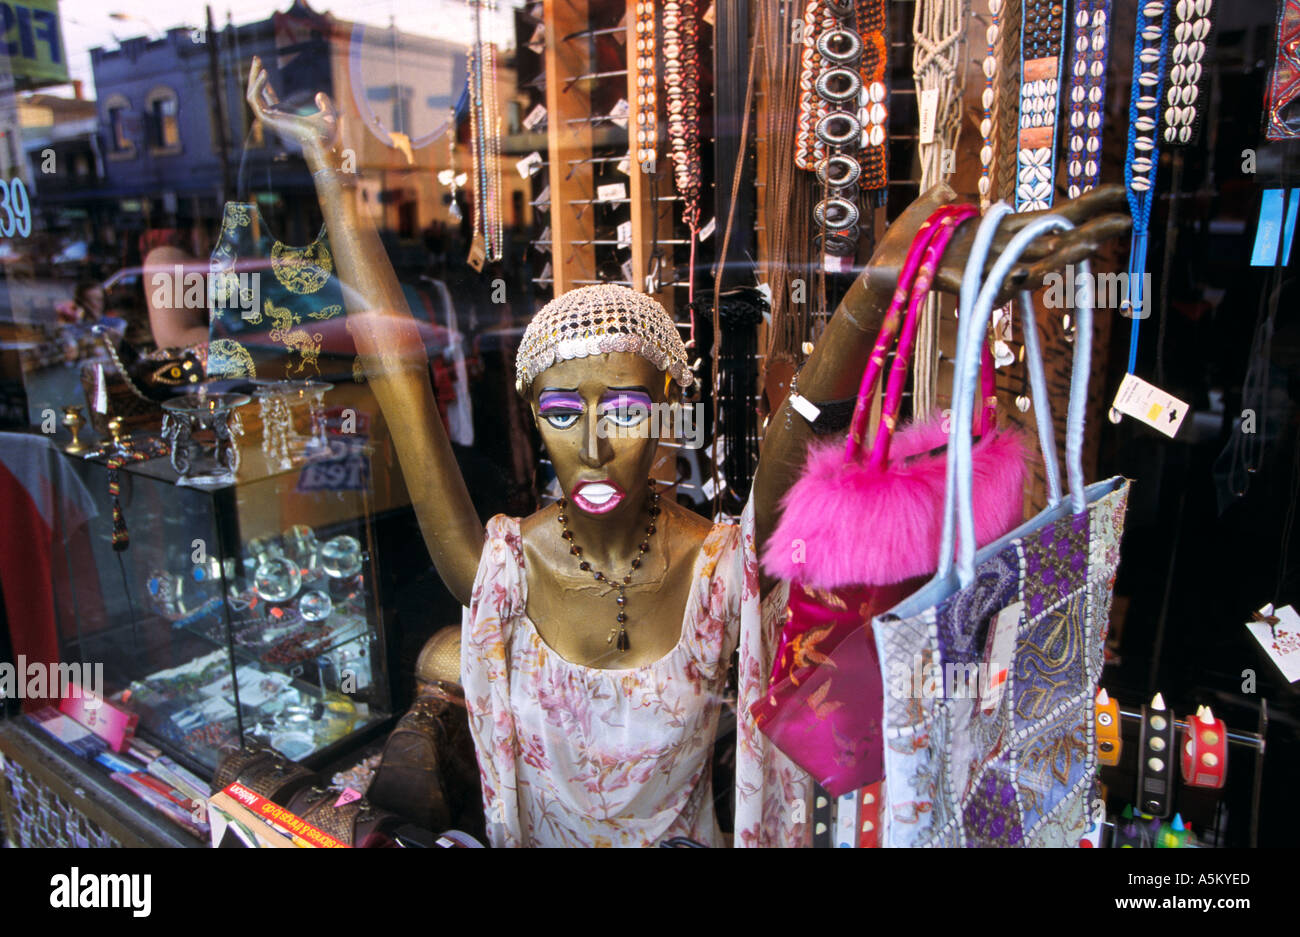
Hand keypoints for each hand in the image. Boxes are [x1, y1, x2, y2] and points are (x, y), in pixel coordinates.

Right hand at [245, 56, 339, 164]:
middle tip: (256, 58)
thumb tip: (320, 95)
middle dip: (254, 76)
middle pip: (256, 95)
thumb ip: (324, 104)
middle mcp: (274, 119)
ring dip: (253, 77)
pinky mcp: (267, 120)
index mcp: (284, 118)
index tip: (263, 68)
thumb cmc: (327, 133)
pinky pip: (255, 100)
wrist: (325, 140)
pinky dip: (257, 85)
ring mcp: (269, 120)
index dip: (264, 83)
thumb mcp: (326, 113)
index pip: (267, 98)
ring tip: (257, 61)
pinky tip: (264, 73)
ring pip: (251, 96)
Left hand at [863, 184, 1131, 304]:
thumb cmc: (908, 240)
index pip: (1052, 217)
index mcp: (1000, 230)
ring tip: (1090, 243)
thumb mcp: (931, 206)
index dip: (1084, 207)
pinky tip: (1031, 270)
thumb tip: (950, 183)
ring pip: (1035, 266)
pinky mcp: (966, 283)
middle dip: (1089, 233)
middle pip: (1055, 243)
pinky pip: (997, 285)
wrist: (880, 266)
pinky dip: (1014, 277)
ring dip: (1062, 256)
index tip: (1120, 194)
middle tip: (1123, 222)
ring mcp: (986, 270)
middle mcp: (1001, 252)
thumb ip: (945, 194)